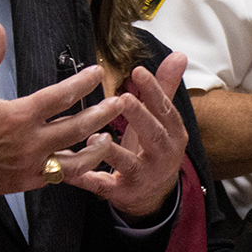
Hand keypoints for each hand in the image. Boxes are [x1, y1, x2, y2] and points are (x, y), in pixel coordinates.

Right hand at [0, 24, 131, 201]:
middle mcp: (30, 142)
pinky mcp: (26, 183)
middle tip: (120, 102)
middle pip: (78, 126)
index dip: (83, 82)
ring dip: (96, 148)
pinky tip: (83, 159)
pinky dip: (75, 169)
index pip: (61, 95)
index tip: (98, 72)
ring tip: (108, 135)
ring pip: (75, 159)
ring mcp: (30, 165)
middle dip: (103, 113)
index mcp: (18, 116)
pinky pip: (59, 178)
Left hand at [51, 53, 189, 219]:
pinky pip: (104, 186)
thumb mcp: (162, 121)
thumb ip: (166, 88)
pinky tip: (72, 172)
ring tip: (96, 137)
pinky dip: (88, 180)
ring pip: (128, 164)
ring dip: (111, 151)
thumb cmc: (153, 149)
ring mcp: (143, 177)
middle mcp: (163, 156)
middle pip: (153, 136)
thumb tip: (179, 54)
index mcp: (173, 134)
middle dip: (139, 117)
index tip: (139, 72)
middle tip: (124, 99)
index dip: (154, 91)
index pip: (166, 110)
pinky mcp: (124, 194)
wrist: (154, 196)